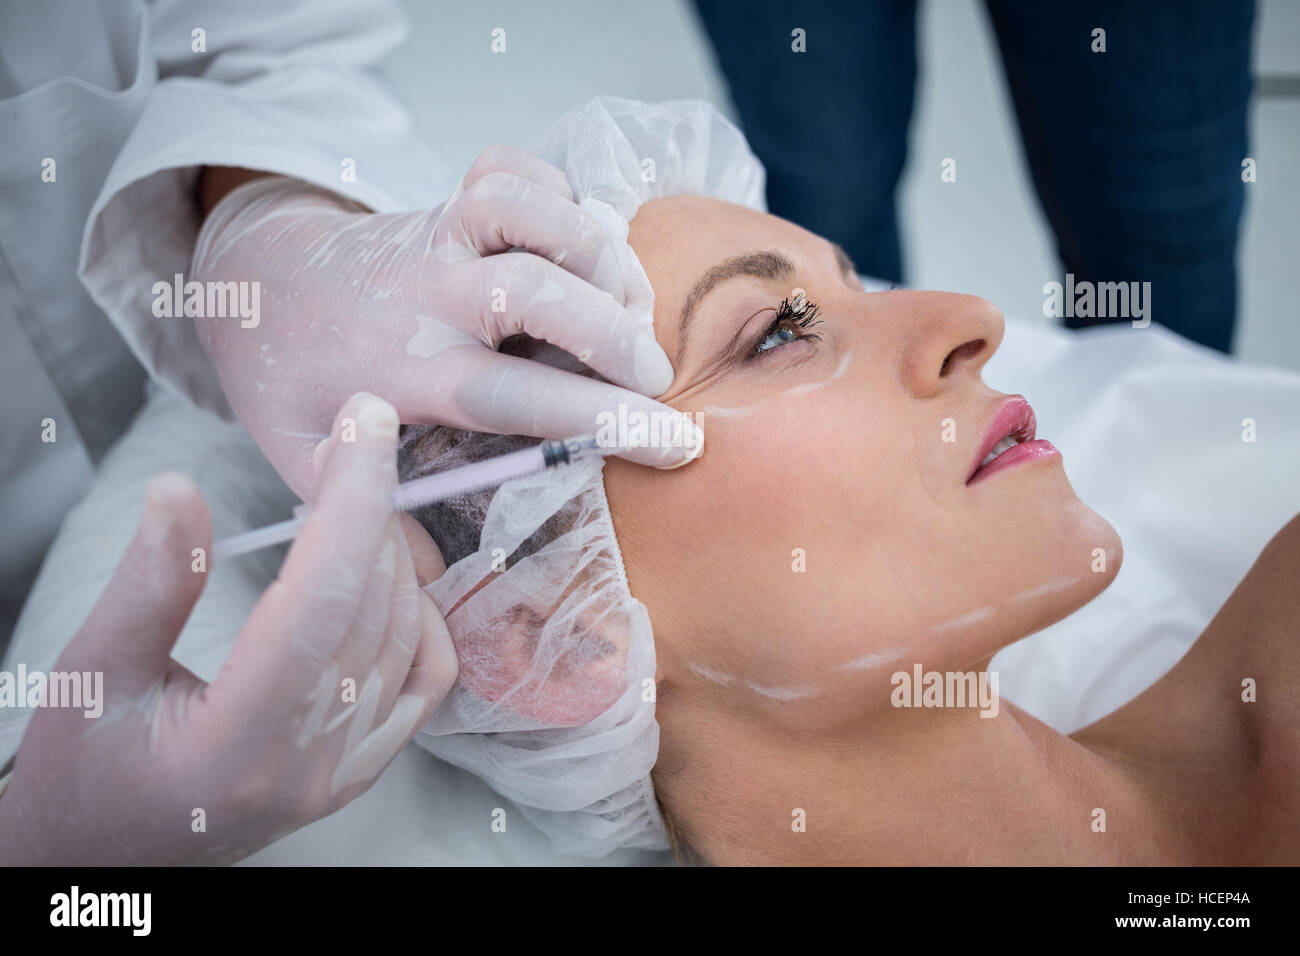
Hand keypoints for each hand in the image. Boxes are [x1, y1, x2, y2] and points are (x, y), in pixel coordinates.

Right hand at [0, 394, 455, 864]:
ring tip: (356, 493)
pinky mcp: (360, 770)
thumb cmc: (84, 771)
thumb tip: (178, 489)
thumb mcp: (91, 675)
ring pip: (404, 638)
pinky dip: (422, 617)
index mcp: (234, 743)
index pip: (319, 602)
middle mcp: (308, 764)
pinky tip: (392, 576)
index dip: (350, 501)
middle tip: (357, 436)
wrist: (105, 856)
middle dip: (373, 506)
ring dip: (393, 552)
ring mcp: (343, 774)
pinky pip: (424, 684)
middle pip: (370, 609)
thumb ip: (147, 586)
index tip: (367, 423)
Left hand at [192, 147, 700, 497]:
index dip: (600, 417)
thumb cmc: (290, 377)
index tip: (670, 442)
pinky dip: (563, 194)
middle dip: (614, 332)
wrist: (254, 278)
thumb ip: (363, 510)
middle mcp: (427, 293)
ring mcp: (439, 233)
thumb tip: (427, 579)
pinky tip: (583, 242)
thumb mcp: (302, 460)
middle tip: (655, 376)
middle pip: (534, 291)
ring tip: (630, 301)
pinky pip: (516, 168)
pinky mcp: (451, 198)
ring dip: (595, 248)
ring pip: (525, 207)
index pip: (513, 394)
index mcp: (403, 370)